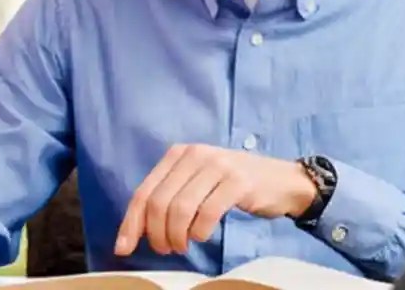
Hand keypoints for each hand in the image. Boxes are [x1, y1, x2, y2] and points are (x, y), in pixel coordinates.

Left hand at [113, 144, 316, 256]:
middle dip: (156, 235)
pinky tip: (202, 235)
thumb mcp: (196, 184)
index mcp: (178, 154)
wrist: (280, 180)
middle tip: (166, 250)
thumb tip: (133, 232)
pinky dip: (199, 231)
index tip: (124, 248)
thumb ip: (168, 200)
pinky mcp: (237, 181)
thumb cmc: (232, 187)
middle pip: (159, 203)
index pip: (143, 192)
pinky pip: (207, 213)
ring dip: (177, 236)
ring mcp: (217, 165)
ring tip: (183, 245)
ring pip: (180, 209)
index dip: (131, 223)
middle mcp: (195, 154)